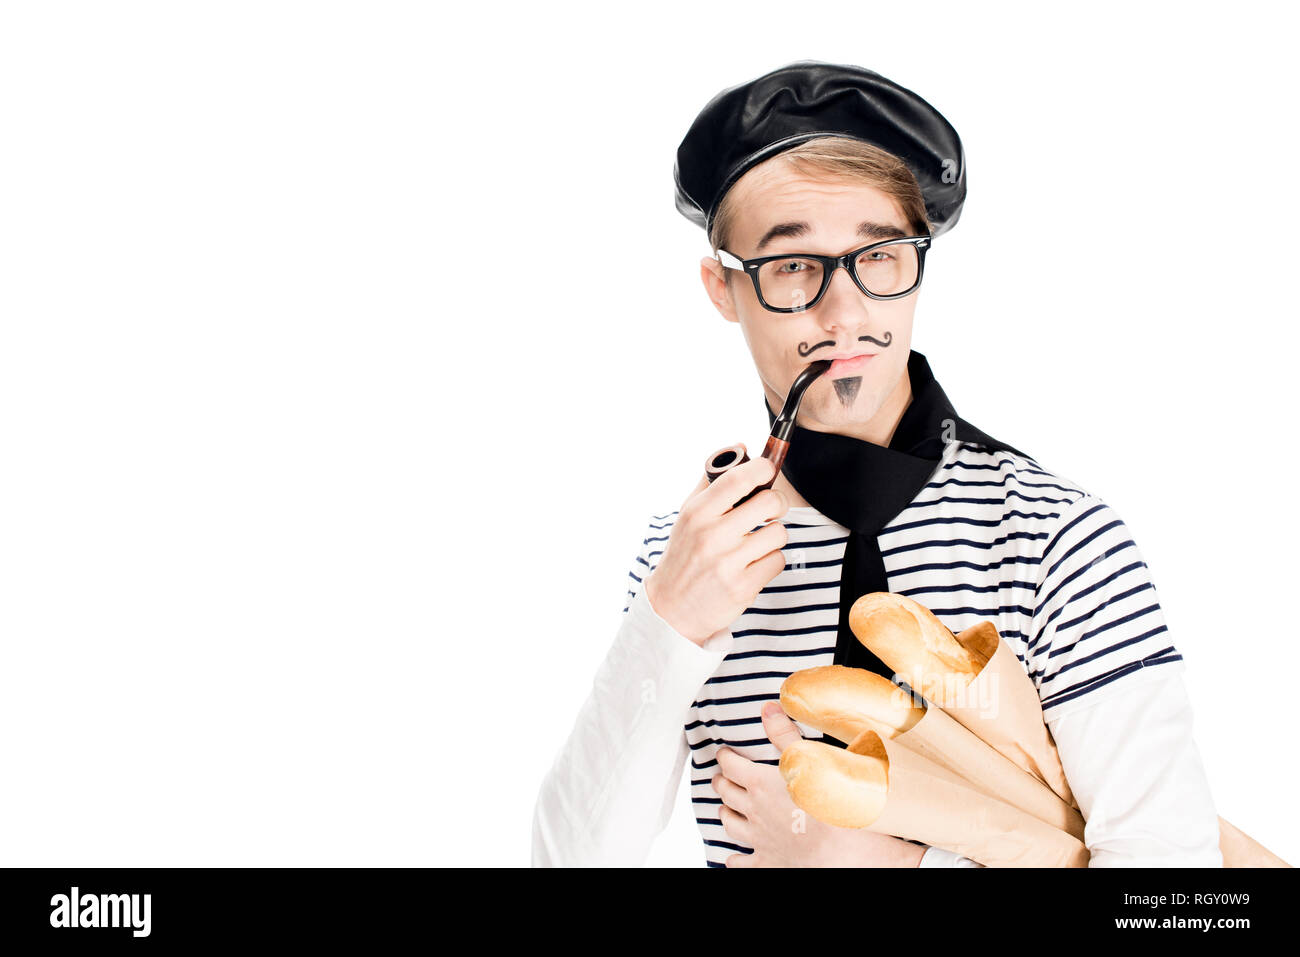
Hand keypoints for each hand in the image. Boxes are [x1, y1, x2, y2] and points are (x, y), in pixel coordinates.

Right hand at [644, 448, 788, 645]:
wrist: (672, 607)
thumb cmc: (684, 555)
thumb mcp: (688, 515)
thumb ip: (713, 480)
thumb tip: (741, 446)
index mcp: (697, 514)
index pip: (738, 479)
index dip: (762, 468)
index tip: (767, 470)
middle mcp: (712, 537)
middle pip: (769, 503)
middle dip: (778, 503)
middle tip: (771, 509)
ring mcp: (728, 564)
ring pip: (779, 533)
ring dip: (773, 536)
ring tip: (757, 542)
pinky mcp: (743, 587)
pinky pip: (777, 560)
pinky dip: (770, 561)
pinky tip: (753, 564)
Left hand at [713, 701, 926, 867]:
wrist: (844, 853)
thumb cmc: (829, 805)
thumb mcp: (809, 760)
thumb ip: (785, 734)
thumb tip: (768, 709)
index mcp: (759, 784)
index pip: (731, 765)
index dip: (725, 757)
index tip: (724, 753)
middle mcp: (753, 811)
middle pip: (726, 792)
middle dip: (722, 781)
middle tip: (721, 776)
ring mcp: (758, 839)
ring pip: (729, 824)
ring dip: (725, 812)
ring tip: (725, 807)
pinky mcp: (767, 863)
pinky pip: (742, 863)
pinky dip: (734, 859)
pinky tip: (733, 858)